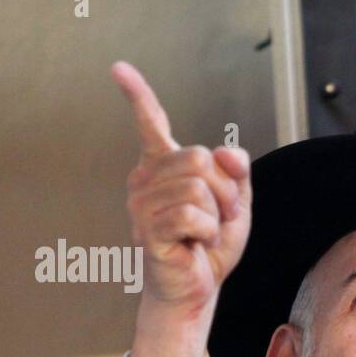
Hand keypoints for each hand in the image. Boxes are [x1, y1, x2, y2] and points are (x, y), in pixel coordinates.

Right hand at [112, 60, 251, 310]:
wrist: (198, 288)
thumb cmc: (209, 246)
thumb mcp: (235, 202)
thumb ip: (236, 171)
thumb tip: (227, 151)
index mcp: (164, 168)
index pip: (151, 124)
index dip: (138, 95)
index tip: (119, 68)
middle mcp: (146, 180)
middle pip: (198, 158)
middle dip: (224, 190)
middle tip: (216, 217)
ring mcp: (142, 204)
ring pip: (197, 188)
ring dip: (216, 215)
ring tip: (203, 233)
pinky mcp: (148, 229)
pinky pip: (191, 215)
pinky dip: (206, 231)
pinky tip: (195, 243)